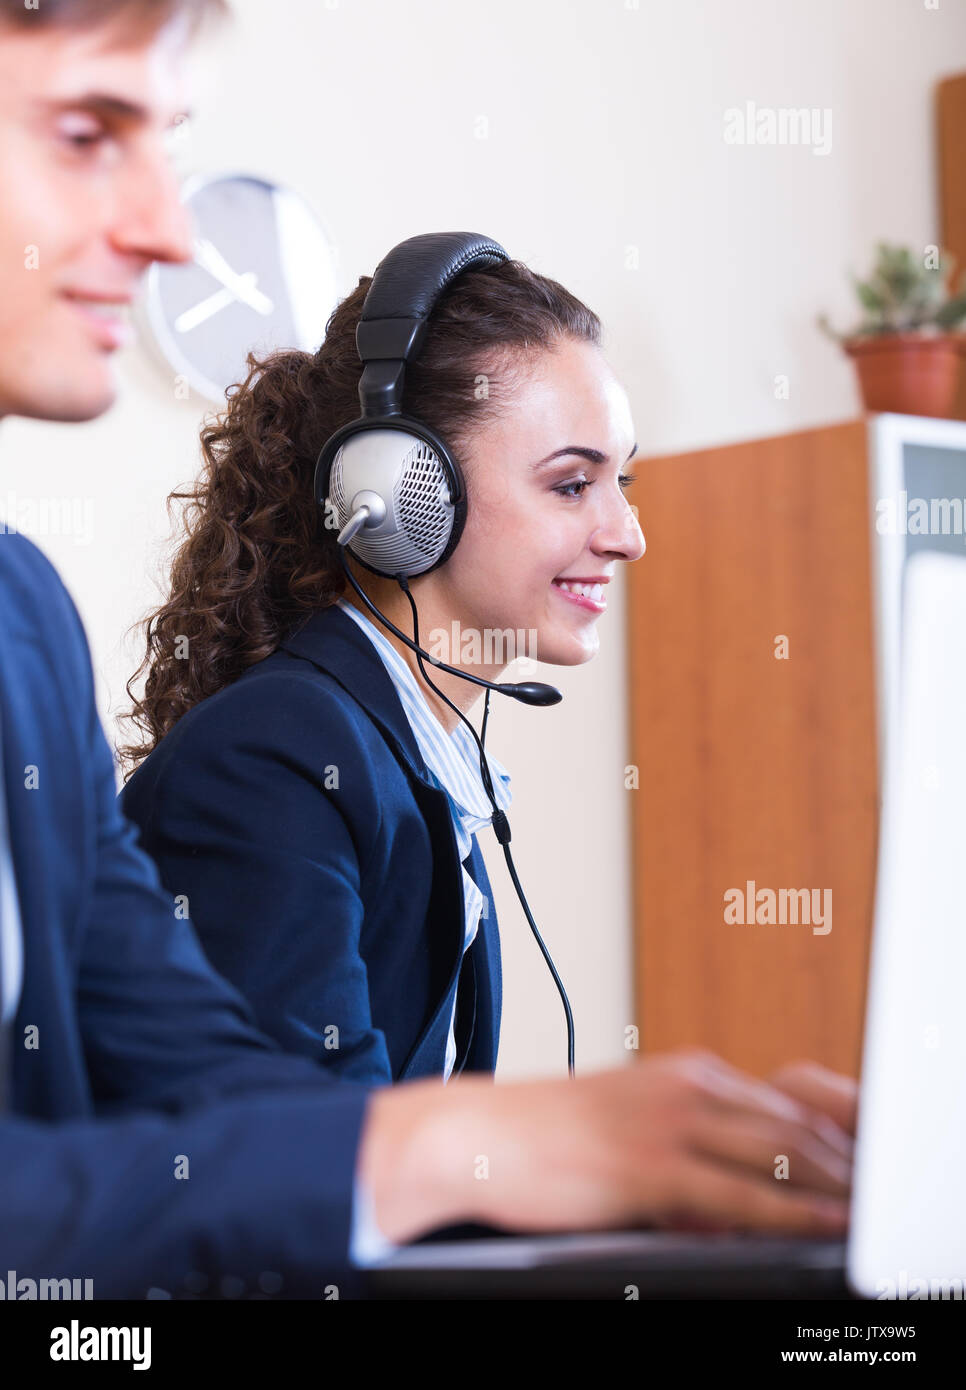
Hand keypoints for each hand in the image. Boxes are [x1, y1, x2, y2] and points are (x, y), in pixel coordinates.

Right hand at [360, 1048, 853, 1244]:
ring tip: (862, 1213)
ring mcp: (668, 1123)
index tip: (859, 1165)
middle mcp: (686, 1086)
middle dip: (843, 1162)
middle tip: (873, 1194)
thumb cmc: (546, 1132)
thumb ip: (687, 1137)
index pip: (784, 1102)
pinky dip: (788, 1213)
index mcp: (685, 1072)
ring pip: (777, 1153)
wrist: (479, 1136)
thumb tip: (732, 1187)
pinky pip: (737, 1195)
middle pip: (793, 1124)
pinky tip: (816, 1227)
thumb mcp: (630, 1117)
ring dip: (830, 1186)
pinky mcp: (648, 1166)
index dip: (833, 1136)